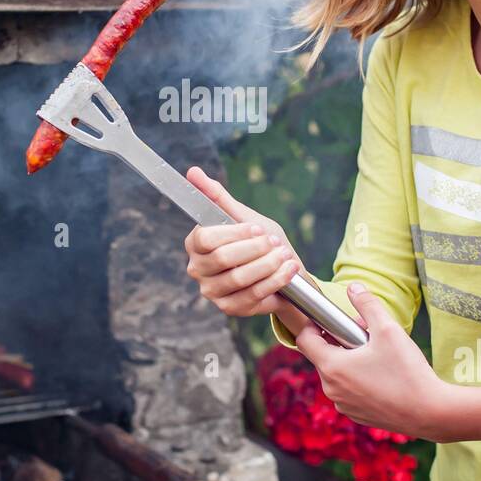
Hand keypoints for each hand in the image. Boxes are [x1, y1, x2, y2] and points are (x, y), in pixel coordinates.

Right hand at [183, 165, 300, 318]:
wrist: (282, 271)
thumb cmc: (260, 241)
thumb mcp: (243, 216)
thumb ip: (217, 196)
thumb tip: (192, 171)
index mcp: (195, 244)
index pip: (206, 238)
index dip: (236, 233)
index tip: (258, 229)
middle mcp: (197, 269)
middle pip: (223, 258)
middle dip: (256, 248)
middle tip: (275, 242)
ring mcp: (212, 292)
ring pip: (239, 278)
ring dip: (268, 264)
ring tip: (285, 255)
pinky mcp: (230, 309)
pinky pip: (253, 295)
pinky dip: (275, 280)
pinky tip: (288, 270)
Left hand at [295, 282, 450, 440]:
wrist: (430, 412)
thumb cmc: (407, 370)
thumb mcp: (388, 329)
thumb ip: (367, 304)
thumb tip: (353, 287)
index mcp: (332, 367)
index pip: (304, 340)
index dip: (312, 324)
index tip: (328, 318)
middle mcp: (331, 389)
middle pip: (322, 356)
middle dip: (337, 340)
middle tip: (363, 331)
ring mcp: (343, 405)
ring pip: (336, 374)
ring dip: (348, 360)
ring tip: (374, 352)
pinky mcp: (357, 415)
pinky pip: (348, 390)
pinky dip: (357, 379)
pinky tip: (380, 373)